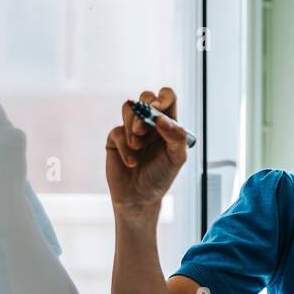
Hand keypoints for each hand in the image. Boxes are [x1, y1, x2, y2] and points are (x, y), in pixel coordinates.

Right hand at [106, 86, 187, 214]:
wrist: (139, 197)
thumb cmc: (161, 176)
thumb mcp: (176, 159)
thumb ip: (176, 137)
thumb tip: (162, 118)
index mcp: (168, 123)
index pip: (167, 97)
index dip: (163, 98)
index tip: (159, 112)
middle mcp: (150, 122)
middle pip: (146, 96)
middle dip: (144, 110)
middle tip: (143, 130)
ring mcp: (132, 129)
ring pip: (129, 107)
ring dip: (133, 125)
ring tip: (137, 146)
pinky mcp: (116, 139)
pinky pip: (117, 131)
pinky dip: (125, 148)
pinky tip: (131, 162)